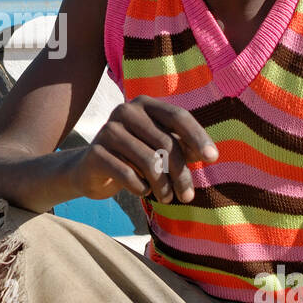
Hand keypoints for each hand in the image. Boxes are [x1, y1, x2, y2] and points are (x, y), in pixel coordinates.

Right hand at [70, 96, 218, 203]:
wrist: (90, 170)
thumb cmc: (133, 157)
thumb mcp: (159, 148)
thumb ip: (182, 146)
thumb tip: (206, 154)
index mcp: (144, 104)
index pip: (178, 116)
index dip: (198, 136)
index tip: (213, 158)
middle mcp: (125, 111)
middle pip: (166, 143)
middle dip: (181, 174)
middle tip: (188, 196)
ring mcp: (108, 130)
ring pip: (149, 161)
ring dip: (163, 186)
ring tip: (167, 198)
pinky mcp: (95, 153)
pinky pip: (128, 174)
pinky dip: (141, 188)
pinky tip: (143, 190)